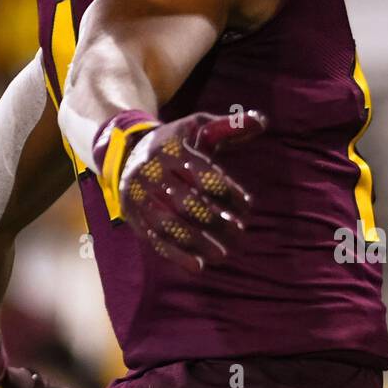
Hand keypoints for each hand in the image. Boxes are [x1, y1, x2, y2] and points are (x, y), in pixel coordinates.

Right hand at [117, 110, 265, 272]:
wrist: (125, 150)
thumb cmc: (176, 141)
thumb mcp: (197, 127)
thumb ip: (229, 126)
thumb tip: (262, 121)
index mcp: (171, 149)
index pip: (204, 174)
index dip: (228, 193)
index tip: (247, 207)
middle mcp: (151, 172)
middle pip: (187, 202)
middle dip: (216, 222)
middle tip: (240, 233)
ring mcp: (138, 195)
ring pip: (169, 224)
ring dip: (198, 243)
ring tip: (223, 255)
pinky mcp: (132, 214)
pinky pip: (154, 238)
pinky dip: (176, 255)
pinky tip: (198, 266)